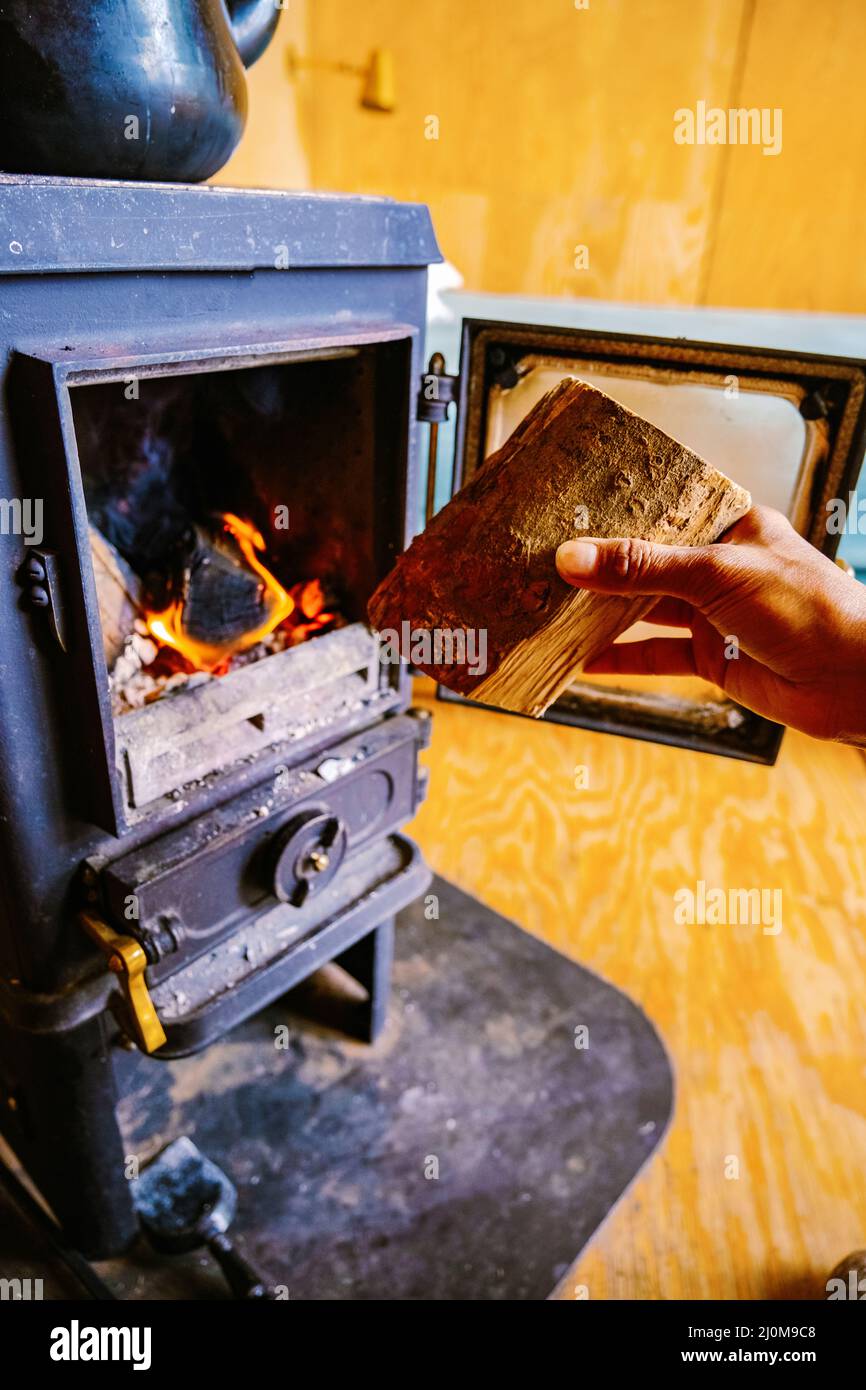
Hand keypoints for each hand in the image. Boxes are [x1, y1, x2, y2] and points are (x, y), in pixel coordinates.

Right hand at [555, 504, 865, 745]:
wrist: (855, 681)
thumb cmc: (807, 606)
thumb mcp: (717, 574)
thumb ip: (641, 569)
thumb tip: (572, 558)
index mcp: (731, 525)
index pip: (664, 509)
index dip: (619, 509)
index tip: (567, 507)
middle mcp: (719, 565)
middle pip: (647, 561)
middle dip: (599, 564)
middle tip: (542, 559)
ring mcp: (713, 613)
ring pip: (645, 610)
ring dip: (601, 612)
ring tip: (548, 606)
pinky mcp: (711, 657)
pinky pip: (654, 655)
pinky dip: (619, 659)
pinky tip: (581, 661)